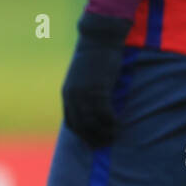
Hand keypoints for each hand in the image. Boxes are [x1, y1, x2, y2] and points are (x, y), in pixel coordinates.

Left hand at [61, 11, 130, 146]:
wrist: (98, 40)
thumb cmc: (94, 57)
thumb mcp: (82, 77)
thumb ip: (83, 92)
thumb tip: (91, 107)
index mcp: (68, 94)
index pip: (71, 122)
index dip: (82, 135)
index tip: (92, 141)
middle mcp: (73, 96)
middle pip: (81, 126)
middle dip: (93, 138)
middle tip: (105, 145)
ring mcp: (85, 94)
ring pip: (93, 122)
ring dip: (104, 133)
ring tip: (113, 136)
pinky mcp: (98, 89)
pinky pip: (104, 113)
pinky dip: (111, 122)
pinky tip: (118, 124)